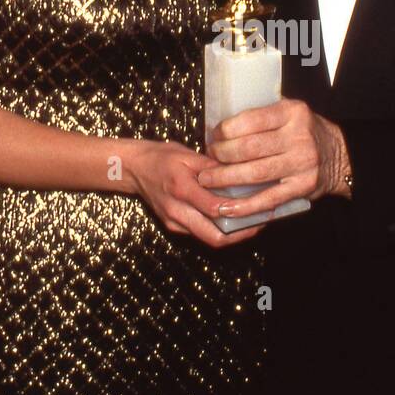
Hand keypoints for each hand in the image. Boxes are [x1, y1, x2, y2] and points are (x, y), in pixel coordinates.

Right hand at [124, 140, 264, 246]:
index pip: (215, 209)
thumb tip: (239, 173)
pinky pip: (201, 234)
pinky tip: (233, 219)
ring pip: (209, 239)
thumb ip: (213, 167)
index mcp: (181, 189)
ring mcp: (175, 222)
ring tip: (252, 222)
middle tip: (261, 223)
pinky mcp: (174, 227)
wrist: (133, 169)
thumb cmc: (161, 158)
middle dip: (241, 234)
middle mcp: (177, 211)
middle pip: (214, 237)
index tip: (260, 206)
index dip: (240, 212)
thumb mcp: (187, 155)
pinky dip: (219, 230)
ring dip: (232, 235)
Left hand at [197, 99, 351, 220]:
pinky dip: (244, 205)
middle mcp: (299, 137)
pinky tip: (227, 207)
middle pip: (249, 148)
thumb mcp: (290, 113)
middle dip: (221, 155)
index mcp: (292, 113)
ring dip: (225, 179)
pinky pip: (268, 198)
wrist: (340, 156)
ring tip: (207, 180)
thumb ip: (263, 116)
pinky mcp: (302, 188)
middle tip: (208, 159)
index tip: (214, 137)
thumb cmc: (306, 133)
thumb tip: (221, 128)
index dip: (225, 130)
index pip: (250, 120)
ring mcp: (302, 164)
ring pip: (254, 173)